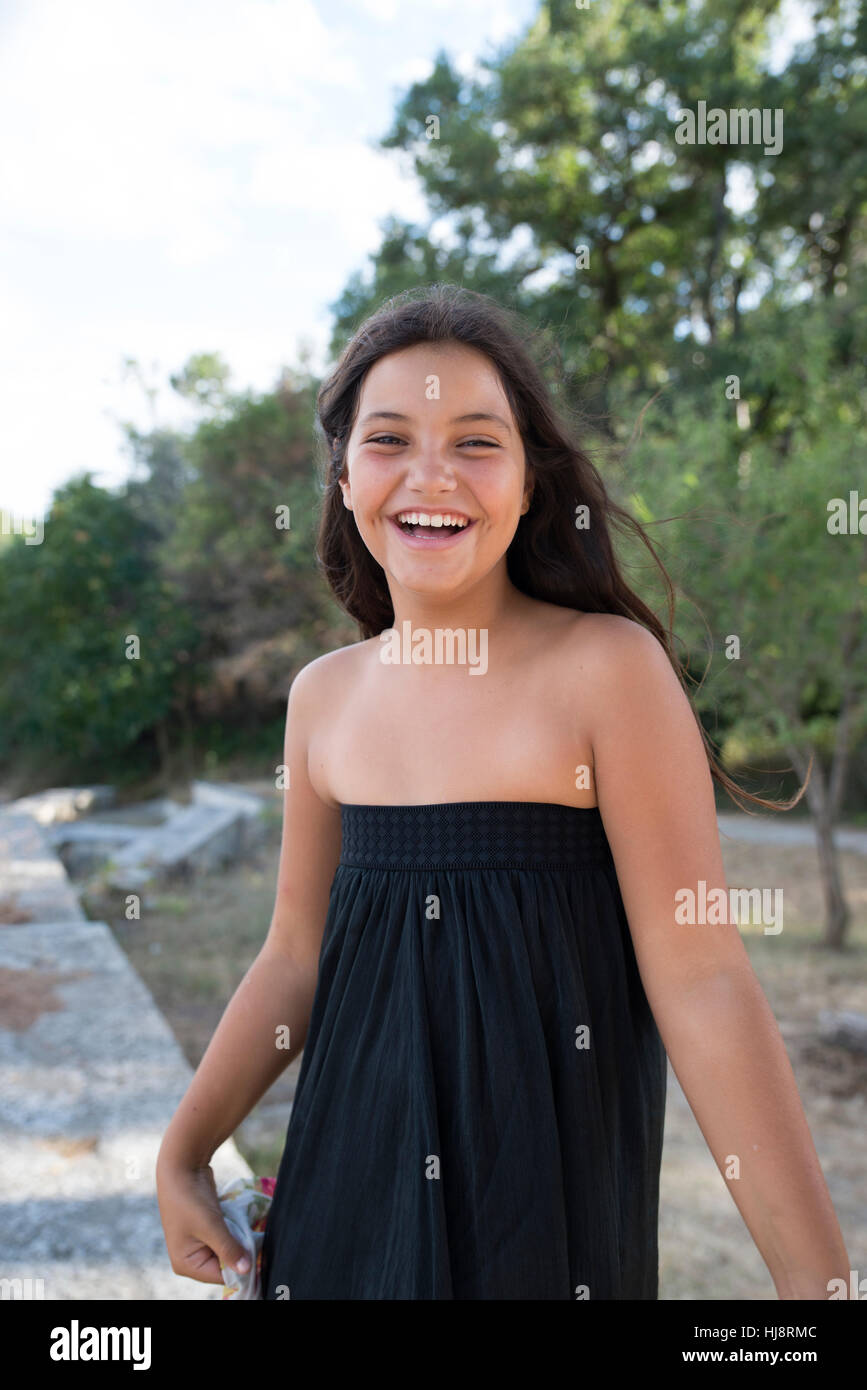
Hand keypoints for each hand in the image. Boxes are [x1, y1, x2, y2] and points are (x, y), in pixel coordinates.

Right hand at [156, 1157, 250, 1285]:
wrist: (182, 1166)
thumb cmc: (190, 1200)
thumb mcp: (211, 1227)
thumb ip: (229, 1249)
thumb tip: (247, 1270)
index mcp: (186, 1264)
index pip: (220, 1276)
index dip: (240, 1268)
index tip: (260, 1257)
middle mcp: (191, 1258)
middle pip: (225, 1264)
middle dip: (241, 1252)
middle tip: (259, 1241)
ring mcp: (199, 1242)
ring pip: (228, 1248)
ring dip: (240, 1240)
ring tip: (253, 1230)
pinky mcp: (207, 1228)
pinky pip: (227, 1236)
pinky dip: (236, 1230)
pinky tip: (246, 1222)